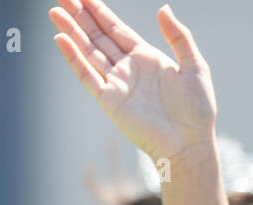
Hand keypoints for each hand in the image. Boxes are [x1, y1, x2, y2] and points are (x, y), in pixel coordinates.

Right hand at [48, 1, 216, 160]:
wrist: (190, 143)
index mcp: (146, 57)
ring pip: (89, 52)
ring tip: (54, 12)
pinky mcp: (110, 101)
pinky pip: (87, 75)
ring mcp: (117, 84)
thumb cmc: (197, 109)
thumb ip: (179, 36)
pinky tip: (61, 39)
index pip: (116, 28)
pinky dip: (74, 58)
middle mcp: (128, 68)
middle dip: (80, 16)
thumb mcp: (194, 66)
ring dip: (72, 32)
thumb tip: (163, 8)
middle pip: (98, 36)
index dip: (98, 11)